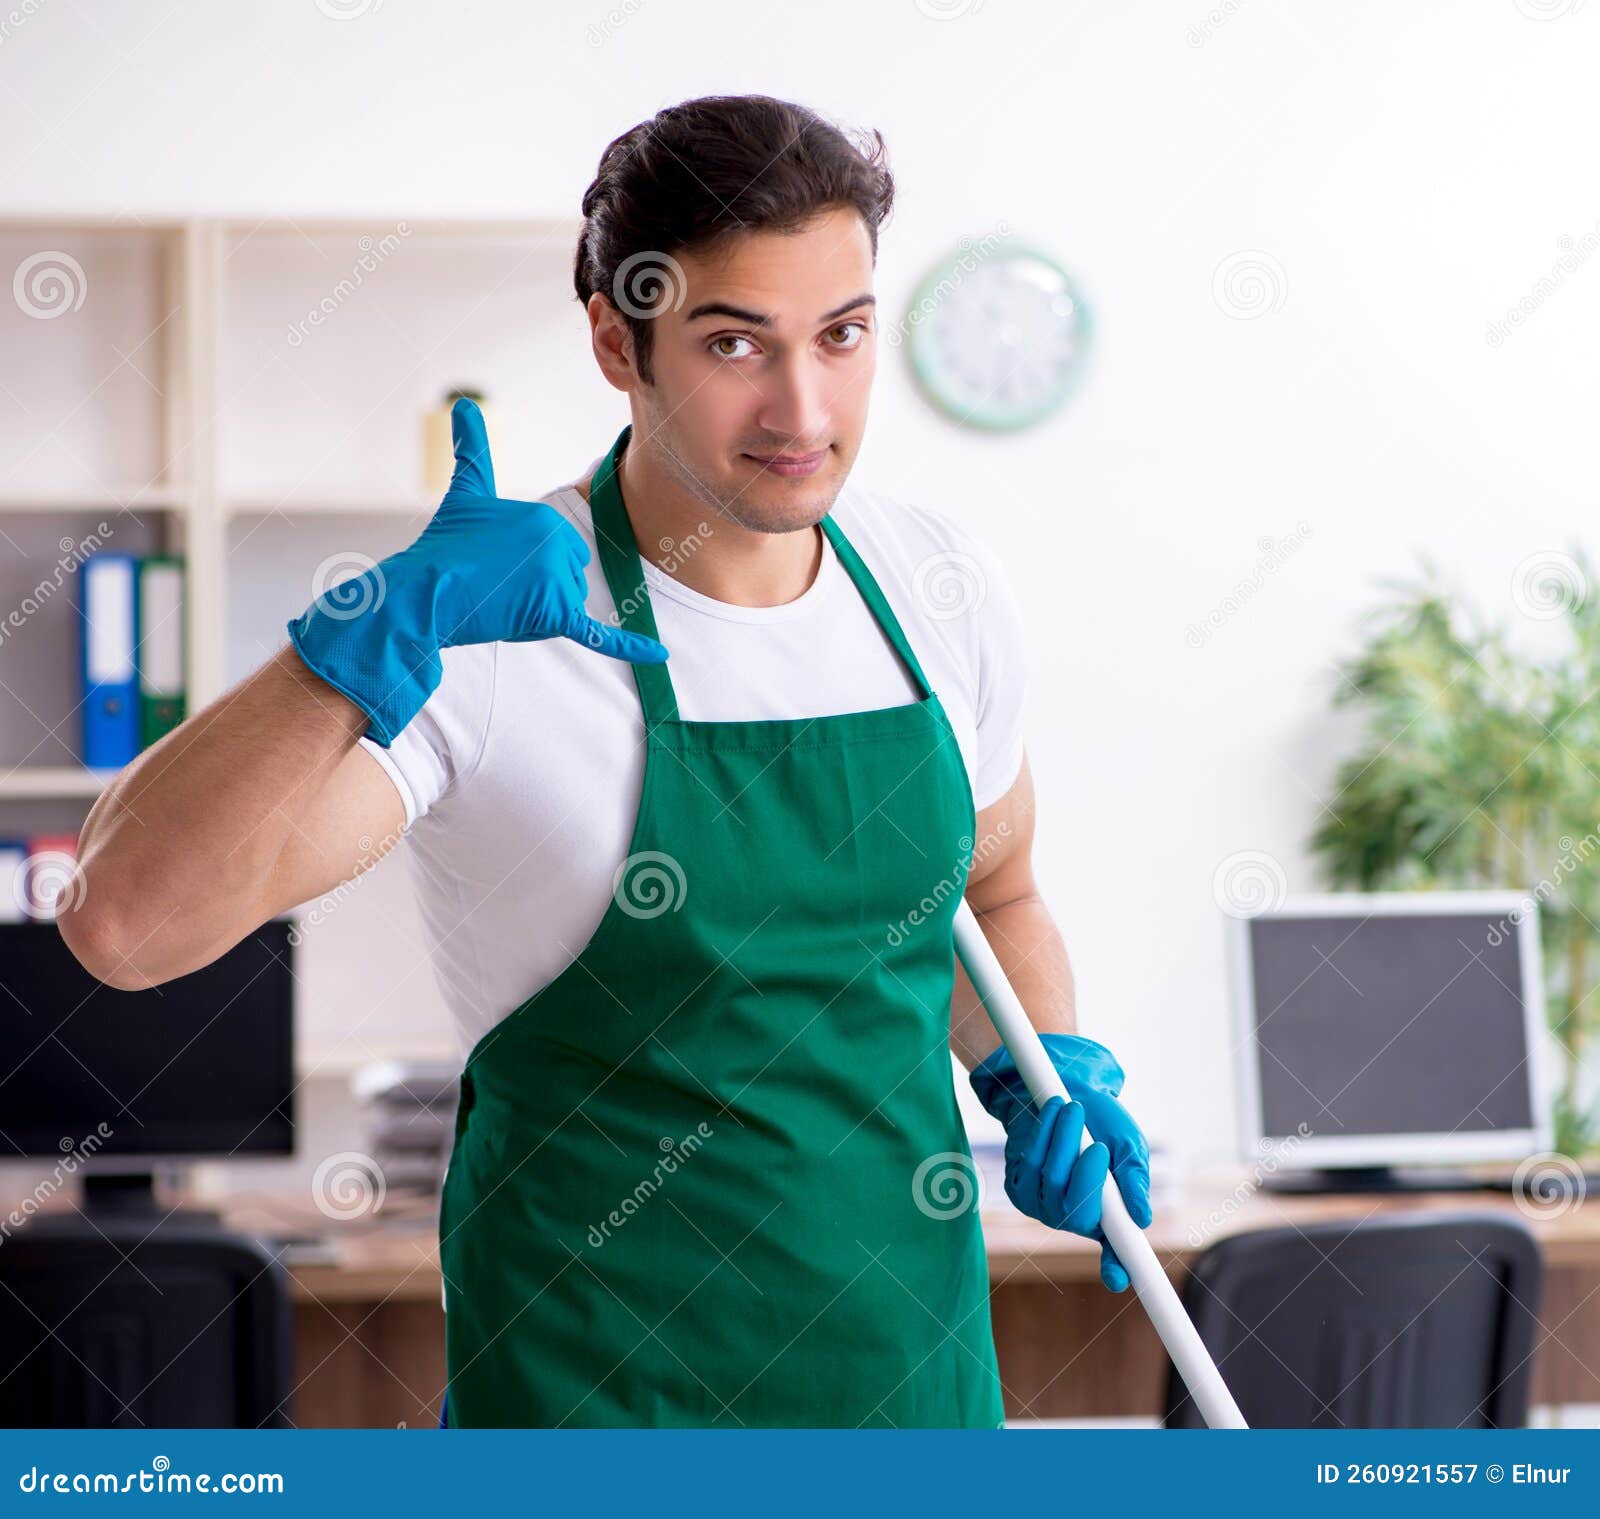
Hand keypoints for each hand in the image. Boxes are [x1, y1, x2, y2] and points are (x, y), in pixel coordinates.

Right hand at [287, 398, 668, 745]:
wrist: (422, 593)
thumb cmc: (443, 547)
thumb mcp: (465, 494)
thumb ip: (473, 451)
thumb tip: (463, 405)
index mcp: (546, 517)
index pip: (558, 553)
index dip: (526, 567)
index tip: (493, 564)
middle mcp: (557, 541)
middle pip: (567, 579)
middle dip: (538, 590)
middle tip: (495, 585)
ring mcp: (557, 577)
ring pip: (566, 607)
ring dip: (538, 613)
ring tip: (499, 602)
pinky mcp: (553, 614)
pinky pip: (599, 634)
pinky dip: (631, 645)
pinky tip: (661, 652)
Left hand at [969, 1033, 1152, 1291]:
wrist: (1068, 1096)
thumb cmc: (1106, 1127)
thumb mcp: (1129, 1148)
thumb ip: (1134, 1179)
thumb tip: (1142, 1217)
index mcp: (1107, 1219)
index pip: (1114, 1254)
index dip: (1116, 1267)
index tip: (1119, 1278)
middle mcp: (1073, 1219)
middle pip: (1075, 1211)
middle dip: (1086, 1173)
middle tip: (1097, 1145)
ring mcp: (1041, 1207)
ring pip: (1051, 1181)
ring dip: (1063, 1141)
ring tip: (1074, 1109)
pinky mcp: (1018, 1187)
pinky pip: (1030, 1164)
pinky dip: (1043, 1136)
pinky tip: (1053, 1113)